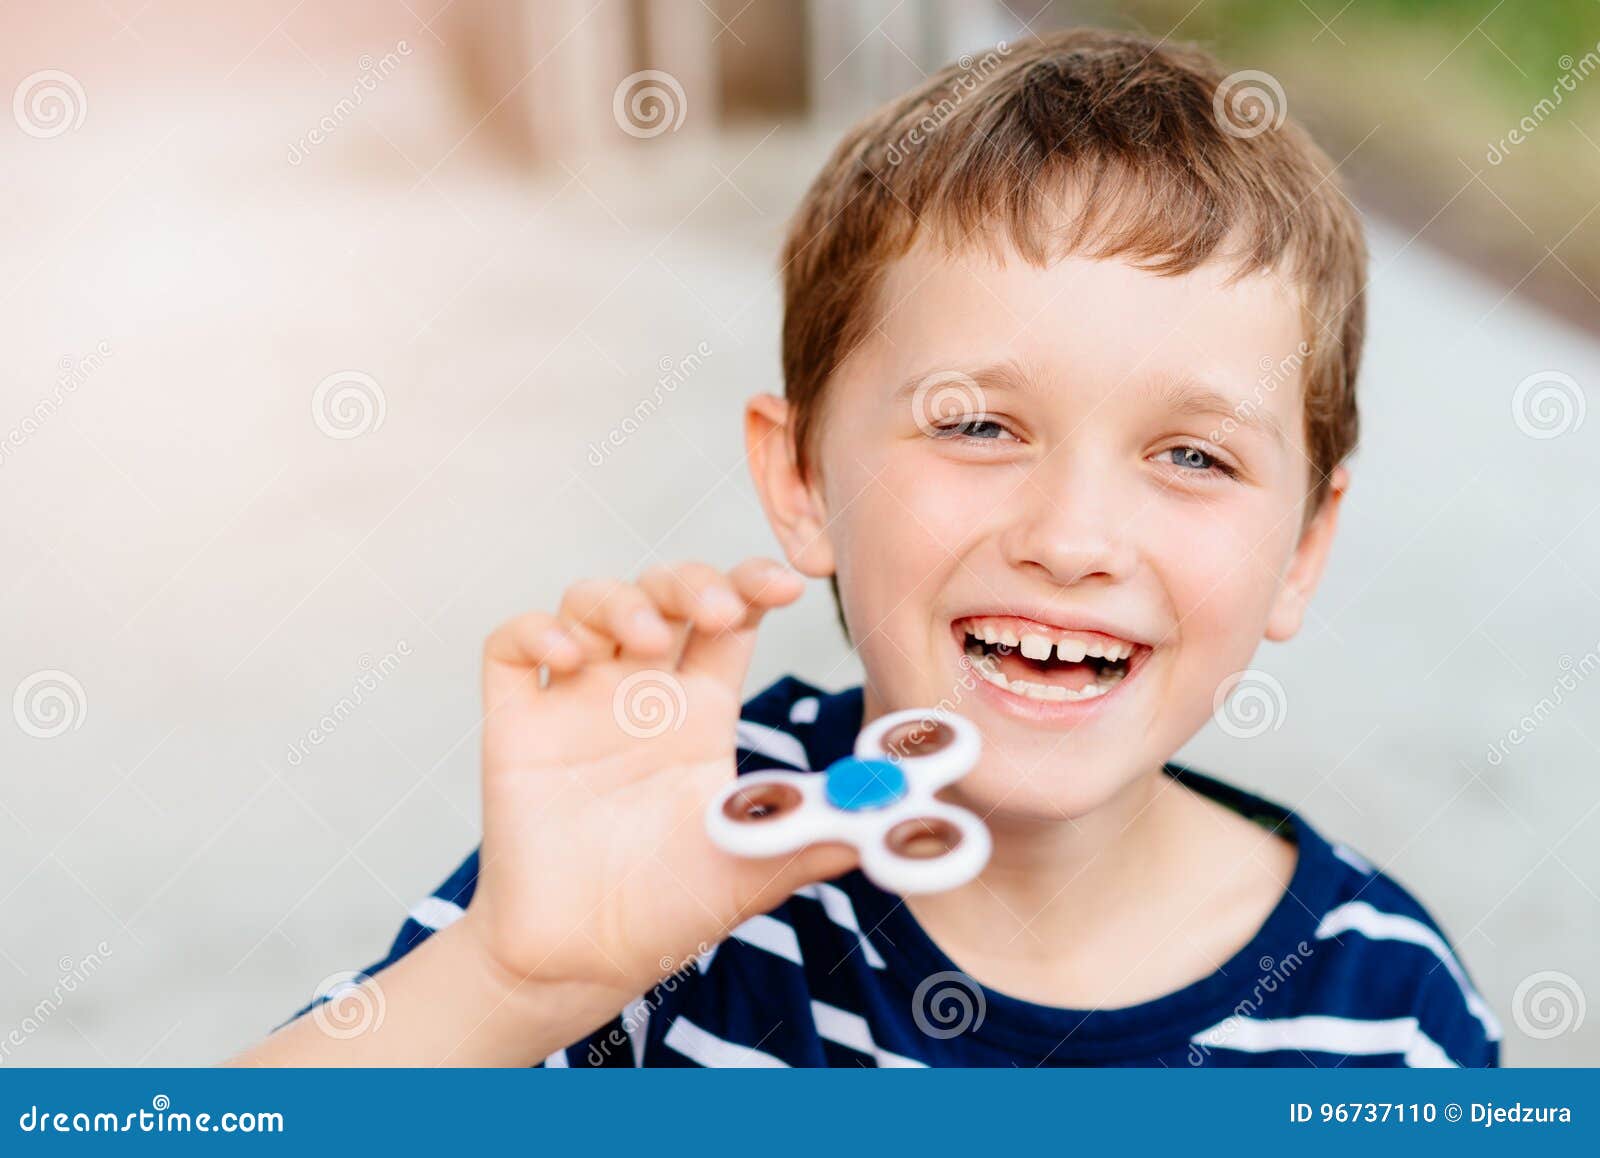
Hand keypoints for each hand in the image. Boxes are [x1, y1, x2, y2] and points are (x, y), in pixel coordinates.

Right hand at [463, 558, 855, 1006]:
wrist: (582, 961)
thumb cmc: (669, 912)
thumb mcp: (755, 868)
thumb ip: (820, 838)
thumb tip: (902, 823)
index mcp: (701, 712)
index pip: (730, 619)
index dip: (752, 584)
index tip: (788, 585)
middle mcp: (641, 694)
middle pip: (664, 592)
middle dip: (691, 580)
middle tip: (716, 608)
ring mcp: (576, 703)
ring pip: (591, 603)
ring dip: (620, 600)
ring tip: (647, 639)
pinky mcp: (516, 726)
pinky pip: (511, 648)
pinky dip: (537, 630)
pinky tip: (569, 655)